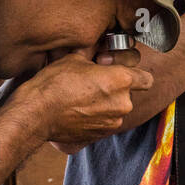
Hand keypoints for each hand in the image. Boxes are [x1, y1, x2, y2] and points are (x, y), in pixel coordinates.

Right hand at [19, 51, 151, 151]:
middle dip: (114, 90)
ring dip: (105, 105)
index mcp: (121, 80)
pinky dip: (96, 118)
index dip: (137, 75)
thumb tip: (97, 49)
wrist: (37, 114)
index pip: (147, 79)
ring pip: (116, 110)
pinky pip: (105, 122)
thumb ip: (95, 56)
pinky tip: (78, 111)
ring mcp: (113, 122)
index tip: (125, 74)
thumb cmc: (55, 84)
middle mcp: (123, 104)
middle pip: (128, 95)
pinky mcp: (101, 135)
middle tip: (93, 84)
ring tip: (82, 98)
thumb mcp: (75, 58)